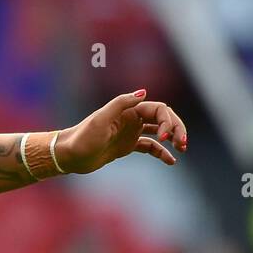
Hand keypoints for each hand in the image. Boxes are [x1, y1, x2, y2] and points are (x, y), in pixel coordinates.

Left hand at [57, 89, 187, 173]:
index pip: (159, 109)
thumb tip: (143, 92)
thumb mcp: (100, 120)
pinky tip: (171, 161)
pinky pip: (150, 147)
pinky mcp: (127, 146)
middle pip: (163, 118)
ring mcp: (131, 132)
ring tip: (182, 149)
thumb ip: (121, 104)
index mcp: (128, 110)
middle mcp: (132, 118)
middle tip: (183, 144)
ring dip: (173, 138)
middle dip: (176, 129)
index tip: (165, 138)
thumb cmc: (83, 137)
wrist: (69, 155)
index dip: (168, 121)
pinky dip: (161, 153)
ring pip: (159, 131)